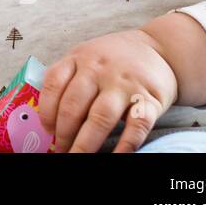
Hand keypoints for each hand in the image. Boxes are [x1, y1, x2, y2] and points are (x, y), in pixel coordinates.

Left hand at [36, 30, 179, 152]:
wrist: (158, 48)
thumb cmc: (113, 59)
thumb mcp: (86, 57)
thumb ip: (68, 78)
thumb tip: (50, 119)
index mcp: (78, 58)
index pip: (54, 83)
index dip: (46, 110)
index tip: (47, 130)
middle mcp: (99, 69)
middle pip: (74, 105)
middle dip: (64, 132)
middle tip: (60, 150)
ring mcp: (124, 84)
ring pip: (100, 117)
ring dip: (86, 142)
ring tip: (77, 156)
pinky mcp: (149, 99)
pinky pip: (136, 126)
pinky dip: (125, 145)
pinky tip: (115, 156)